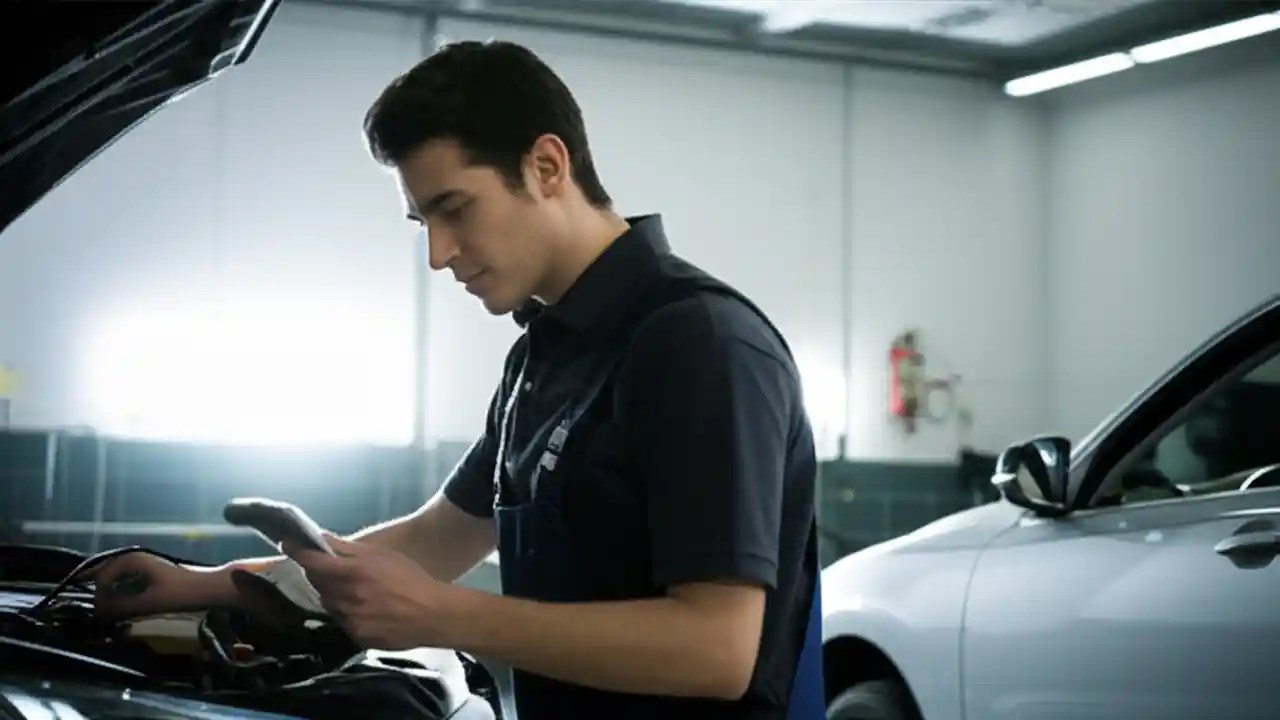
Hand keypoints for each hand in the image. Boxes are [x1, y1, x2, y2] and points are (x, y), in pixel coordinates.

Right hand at [92, 553, 223, 618]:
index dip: (98, 595)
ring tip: (109, 612)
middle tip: (99, 613)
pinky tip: (124, 606)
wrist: (210, 588)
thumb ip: (121, 607)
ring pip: (118, 579)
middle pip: (108, 575)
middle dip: (102, 593)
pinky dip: (123, 593)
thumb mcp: (148, 602)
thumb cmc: (181, 593)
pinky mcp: (152, 574)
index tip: (98, 613)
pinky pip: (129, 582)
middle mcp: (136, 558)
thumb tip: (97, 613)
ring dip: (112, 594)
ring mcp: (144, 565)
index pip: (102, 575)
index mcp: (132, 560)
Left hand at [281, 534, 445, 649]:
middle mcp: (345, 597)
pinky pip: (342, 621)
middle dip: (320, 573)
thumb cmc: (410, 579)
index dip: (296, 551)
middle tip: (334, 568)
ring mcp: (348, 619)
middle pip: (318, 583)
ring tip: (357, 590)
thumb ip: (348, 548)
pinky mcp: (355, 636)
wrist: (433, 614)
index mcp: (351, 572)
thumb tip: (320, 538)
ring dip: (334, 594)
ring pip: (329, 603)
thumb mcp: (382, 555)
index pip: (311, 561)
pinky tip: (367, 609)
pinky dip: (347, 612)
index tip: (287, 543)